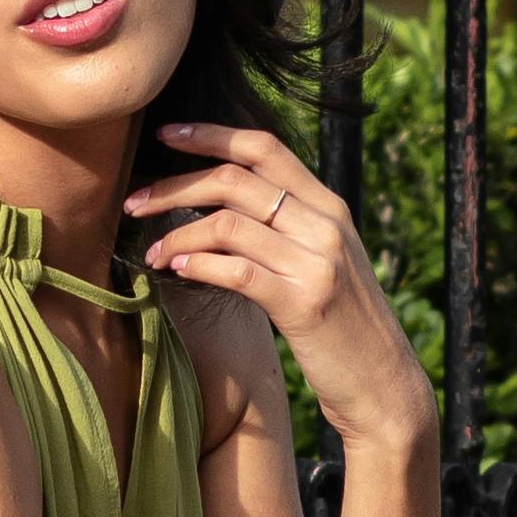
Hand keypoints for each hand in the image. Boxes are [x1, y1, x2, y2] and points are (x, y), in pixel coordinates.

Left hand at [126, 120, 437, 459]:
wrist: (383, 383)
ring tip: (153, 253)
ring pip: (227, 224)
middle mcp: (325, 225)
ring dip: (176, 235)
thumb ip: (289, 226)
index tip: (164, 134)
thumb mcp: (324, 260)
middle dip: (173, 186)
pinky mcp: (304, 304)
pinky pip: (236, 271)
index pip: (263, 147)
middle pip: (234, 179)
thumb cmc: (342, 325)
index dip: (209, 134)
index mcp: (329, 206)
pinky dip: (197, 266)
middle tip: (133, 202)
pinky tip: (175, 272)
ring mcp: (317, 263)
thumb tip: (225, 203)